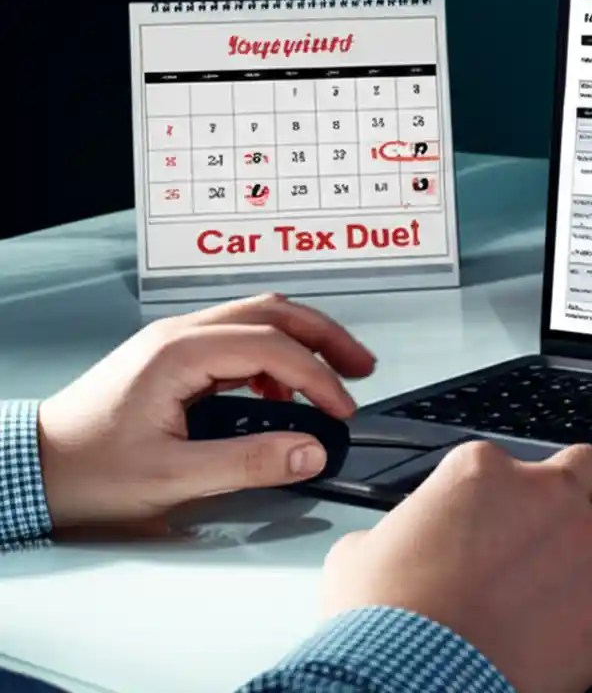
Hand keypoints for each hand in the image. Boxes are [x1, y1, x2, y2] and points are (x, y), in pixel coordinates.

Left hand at [36, 293, 375, 529]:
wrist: (34, 467)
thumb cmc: (88, 469)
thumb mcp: (173, 476)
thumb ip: (250, 464)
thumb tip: (310, 450)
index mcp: (179, 353)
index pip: (272, 346)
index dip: (319, 377)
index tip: (342, 410)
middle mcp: (179, 335)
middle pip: (273, 312)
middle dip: (325, 336)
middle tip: (362, 366)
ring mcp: (175, 342)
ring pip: (257, 319)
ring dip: (302, 340)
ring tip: (334, 375)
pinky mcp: (174, 358)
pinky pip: (238, 339)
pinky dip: (273, 357)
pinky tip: (282, 392)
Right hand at [322, 441, 591, 692]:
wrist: (408, 677)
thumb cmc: (383, 624)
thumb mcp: (360, 557)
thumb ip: (389, 535)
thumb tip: (384, 546)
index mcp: (481, 472)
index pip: (517, 465)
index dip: (515, 503)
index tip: (508, 529)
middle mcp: (544, 493)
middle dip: (591, 497)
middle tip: (574, 533)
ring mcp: (589, 542)